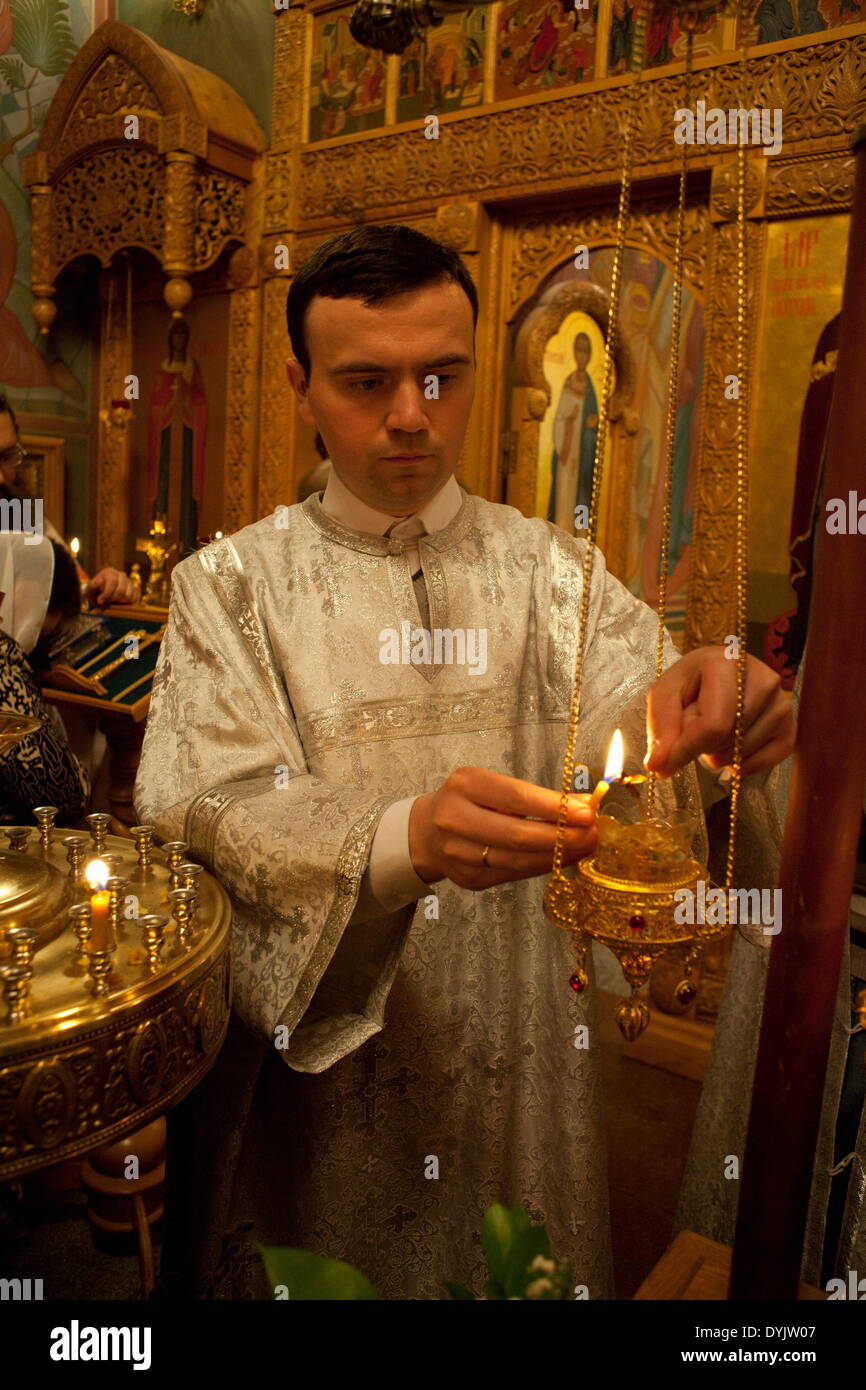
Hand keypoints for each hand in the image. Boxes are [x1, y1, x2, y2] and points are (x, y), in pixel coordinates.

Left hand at [84, 567, 137, 608]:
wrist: (101, 594)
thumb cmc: (95, 591)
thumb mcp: (90, 588)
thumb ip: (93, 585)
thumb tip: (101, 581)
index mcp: (110, 572)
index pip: (112, 582)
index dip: (107, 593)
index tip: (100, 601)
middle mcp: (121, 575)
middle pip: (121, 590)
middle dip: (113, 599)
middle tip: (107, 602)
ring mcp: (129, 582)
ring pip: (129, 595)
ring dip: (120, 602)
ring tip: (113, 602)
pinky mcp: (135, 589)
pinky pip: (134, 598)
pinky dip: (127, 603)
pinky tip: (120, 603)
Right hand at [408, 766, 596, 890]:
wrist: (427, 832)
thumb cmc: (470, 802)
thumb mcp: (495, 786)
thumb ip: (537, 795)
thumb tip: (584, 803)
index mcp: (464, 785)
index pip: (516, 797)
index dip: (553, 807)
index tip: (587, 812)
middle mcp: (455, 818)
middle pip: (517, 834)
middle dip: (561, 837)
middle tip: (593, 835)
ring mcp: (457, 853)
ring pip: (517, 860)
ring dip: (558, 856)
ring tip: (586, 847)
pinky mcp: (467, 879)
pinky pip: (513, 875)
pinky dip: (542, 867)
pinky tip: (564, 859)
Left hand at [645, 646, 795, 777]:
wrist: (718, 677)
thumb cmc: (689, 684)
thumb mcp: (664, 696)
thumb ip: (661, 729)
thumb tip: (659, 766)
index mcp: (728, 663)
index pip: (714, 724)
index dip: (687, 749)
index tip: (665, 763)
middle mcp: (765, 679)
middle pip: (728, 740)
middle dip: (702, 746)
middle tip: (696, 727)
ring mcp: (782, 703)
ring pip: (744, 754)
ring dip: (719, 755)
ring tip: (714, 732)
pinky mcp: (791, 726)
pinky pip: (764, 764)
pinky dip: (741, 765)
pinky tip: (731, 746)